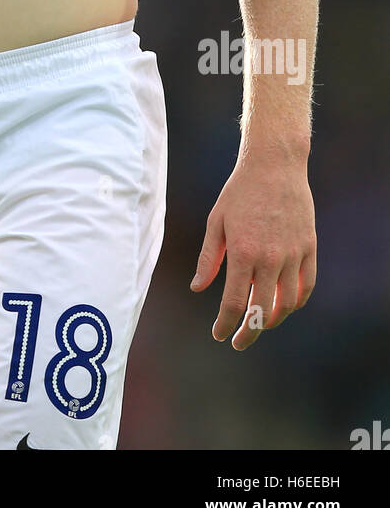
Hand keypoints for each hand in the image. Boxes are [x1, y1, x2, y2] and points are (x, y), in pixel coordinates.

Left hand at [190, 155, 316, 348]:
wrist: (274, 165)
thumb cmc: (239, 192)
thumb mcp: (216, 222)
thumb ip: (208, 259)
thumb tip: (197, 288)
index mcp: (242, 252)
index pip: (233, 303)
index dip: (225, 325)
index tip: (219, 335)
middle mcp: (269, 258)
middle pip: (262, 312)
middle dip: (249, 333)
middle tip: (240, 341)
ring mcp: (293, 254)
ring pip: (287, 303)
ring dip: (273, 320)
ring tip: (260, 322)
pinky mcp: (309, 248)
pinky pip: (306, 286)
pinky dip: (296, 302)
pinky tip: (284, 305)